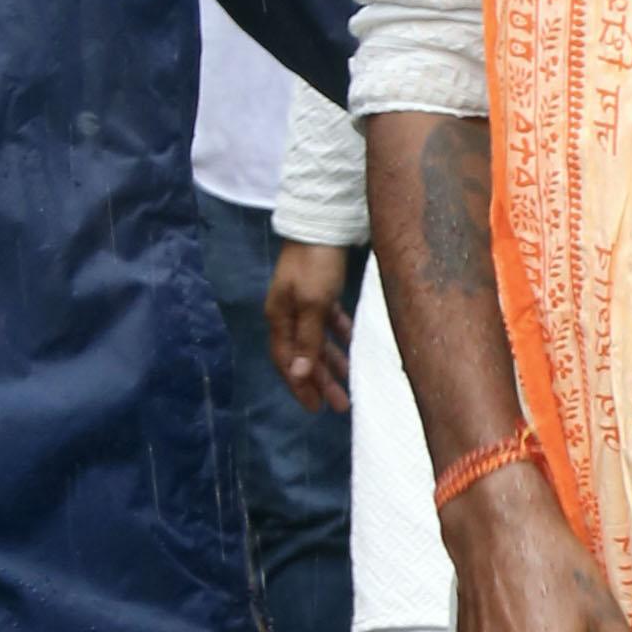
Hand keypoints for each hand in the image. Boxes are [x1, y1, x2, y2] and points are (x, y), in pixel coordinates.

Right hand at [265, 237, 352, 409]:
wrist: (323, 223)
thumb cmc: (316, 264)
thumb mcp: (313, 304)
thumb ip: (308, 340)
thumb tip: (299, 375)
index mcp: (280, 317)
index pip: (287, 361)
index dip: (301, 386)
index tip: (316, 408)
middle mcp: (289, 312)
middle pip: (304, 355)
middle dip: (321, 382)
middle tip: (340, 405)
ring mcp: (304, 302)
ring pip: (318, 341)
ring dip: (332, 363)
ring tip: (348, 384)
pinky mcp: (320, 291)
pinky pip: (329, 322)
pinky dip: (339, 336)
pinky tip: (351, 346)